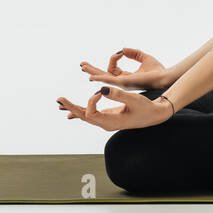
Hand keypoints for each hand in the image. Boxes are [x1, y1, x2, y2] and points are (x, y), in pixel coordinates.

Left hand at [57, 85, 171, 130]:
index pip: (91, 113)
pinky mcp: (107, 117)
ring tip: (60, 103)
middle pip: (84, 116)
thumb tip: (101, 88)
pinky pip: (90, 114)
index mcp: (111, 122)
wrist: (154, 115)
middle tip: (59, 99)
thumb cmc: (146, 108)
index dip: (91, 101)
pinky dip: (80, 110)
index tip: (99, 90)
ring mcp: (106, 121)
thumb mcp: (133, 100)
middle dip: (71, 107)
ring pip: (85, 116)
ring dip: (73, 108)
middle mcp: (106, 124)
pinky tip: (69, 112)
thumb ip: (117, 94)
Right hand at [80, 47, 171, 89]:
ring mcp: (122, 83)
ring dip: (93, 72)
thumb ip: (133, 53)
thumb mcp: (144, 57)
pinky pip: (109, 81)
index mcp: (126, 77)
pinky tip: (92, 77)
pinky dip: (100, 79)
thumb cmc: (157, 70)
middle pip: (104, 75)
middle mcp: (122, 81)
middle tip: (82, 64)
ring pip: (103, 78)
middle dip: (93, 70)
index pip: (113, 67)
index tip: (121, 52)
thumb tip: (123, 49)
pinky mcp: (125, 83)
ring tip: (83, 67)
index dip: (115, 57)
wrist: (164, 77)